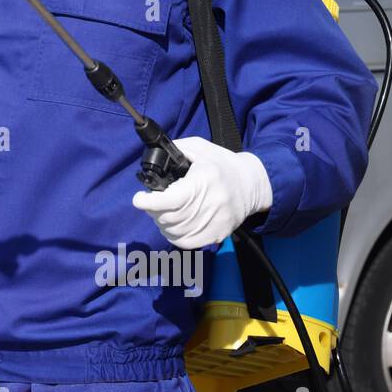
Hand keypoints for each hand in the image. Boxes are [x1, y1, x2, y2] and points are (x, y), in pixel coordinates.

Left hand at [131, 136, 271, 248]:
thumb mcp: (200, 148)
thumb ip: (176, 149)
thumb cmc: (222, 164)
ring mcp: (215, 222)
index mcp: (204, 180)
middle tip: (151, 202)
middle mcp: (211, 204)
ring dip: (161, 223)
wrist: (252, 184)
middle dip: (153, 210)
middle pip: (169, 217)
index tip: (139, 199)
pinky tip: (172, 225)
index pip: (170, 200)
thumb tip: (155, 156)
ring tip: (162, 212)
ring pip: (175, 232)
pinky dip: (173, 236)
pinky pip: (187, 243)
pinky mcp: (218, 235)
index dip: (148, 202)